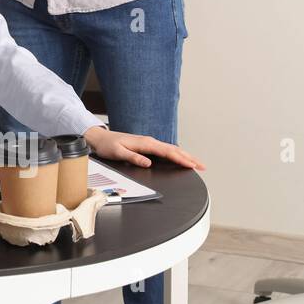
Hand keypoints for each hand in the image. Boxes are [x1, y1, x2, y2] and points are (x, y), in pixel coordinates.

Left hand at [84, 126, 204, 170]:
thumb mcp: (118, 153)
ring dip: (185, 155)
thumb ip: (133, 158)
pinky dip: (176, 154)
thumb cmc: (108, 145)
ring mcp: (149, 143)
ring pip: (171, 149)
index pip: (168, 152)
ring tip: (196, 163)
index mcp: (145, 143)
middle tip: (202, 166)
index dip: (181, 159)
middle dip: (189, 157)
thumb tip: (148, 163)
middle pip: (174, 149)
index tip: (193, 165)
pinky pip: (165, 150)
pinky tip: (180, 158)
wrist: (100, 138)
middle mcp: (149, 141)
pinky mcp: (147, 145)